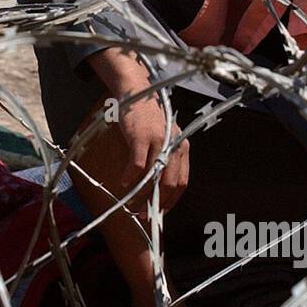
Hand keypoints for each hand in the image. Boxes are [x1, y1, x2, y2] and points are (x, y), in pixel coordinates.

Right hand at [114, 95, 189, 214]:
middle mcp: (174, 145)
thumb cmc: (149, 118)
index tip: (161, 212)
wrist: (137, 92)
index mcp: (182, 147)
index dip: (172, 200)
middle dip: (158, 203)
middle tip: (145, 214)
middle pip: (170, 183)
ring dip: (142, 195)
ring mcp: (158, 141)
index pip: (182, 181)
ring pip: (153, 176)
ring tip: (132, 204)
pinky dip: (130, 177)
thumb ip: (165, 158)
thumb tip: (157, 186)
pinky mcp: (141, 137)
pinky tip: (123, 183)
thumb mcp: (164, 138)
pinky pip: (136, 164)